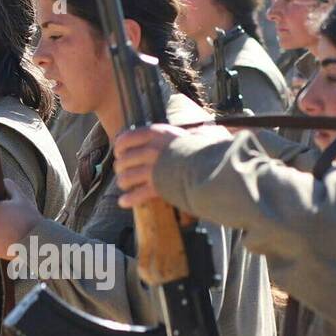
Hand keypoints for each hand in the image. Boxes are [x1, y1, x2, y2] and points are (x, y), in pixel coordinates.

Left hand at [112, 123, 228, 208]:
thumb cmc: (207, 150)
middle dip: (121, 167)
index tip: (120, 152)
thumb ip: (186, 134)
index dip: (119, 147)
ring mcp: (153, 168)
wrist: (215, 166)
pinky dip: (129, 199)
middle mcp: (151, 149)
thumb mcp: (195, 134)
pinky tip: (124, 202)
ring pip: (126, 177)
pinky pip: (137, 194)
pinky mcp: (157, 186)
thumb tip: (196, 132)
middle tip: (123, 172)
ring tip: (125, 187)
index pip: (127, 138)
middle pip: (124, 159)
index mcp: (157, 133)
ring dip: (123, 183)